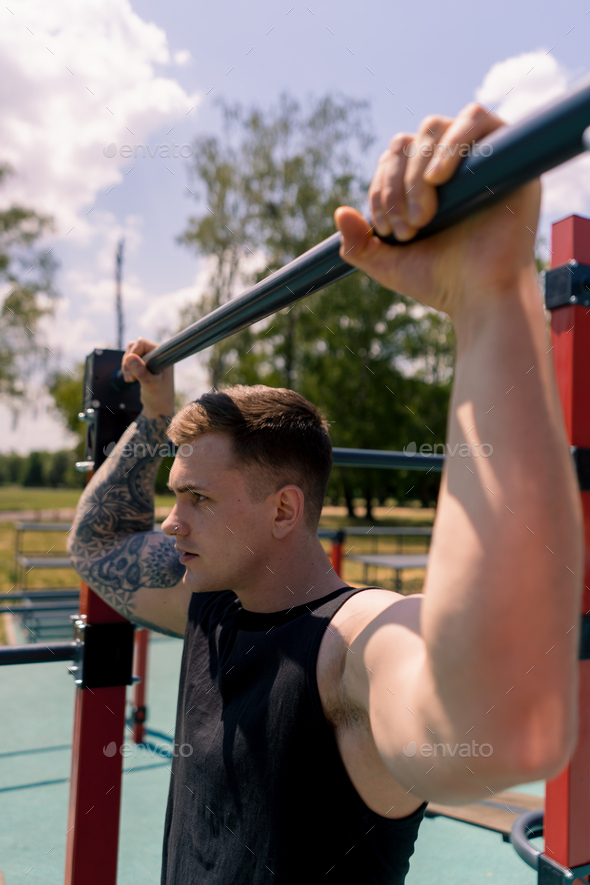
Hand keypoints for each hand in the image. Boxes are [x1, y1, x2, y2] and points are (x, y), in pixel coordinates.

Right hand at [122, 337, 174, 418]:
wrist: (158, 407)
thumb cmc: (159, 397)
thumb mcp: (150, 385)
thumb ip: (141, 371)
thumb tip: (129, 357)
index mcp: (162, 355)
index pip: (142, 343)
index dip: (134, 353)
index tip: (134, 368)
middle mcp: (157, 354)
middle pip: (134, 346)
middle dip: (128, 361)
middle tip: (131, 377)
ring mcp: (150, 359)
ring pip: (131, 353)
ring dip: (126, 365)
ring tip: (130, 379)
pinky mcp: (145, 364)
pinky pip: (130, 360)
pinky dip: (127, 368)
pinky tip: (131, 378)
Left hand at [335, 103, 540, 318]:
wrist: (481, 295)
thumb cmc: (440, 281)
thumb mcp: (387, 264)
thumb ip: (359, 244)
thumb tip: (339, 212)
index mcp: (422, 186)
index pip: (391, 160)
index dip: (381, 188)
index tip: (387, 230)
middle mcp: (450, 167)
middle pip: (408, 142)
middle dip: (397, 185)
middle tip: (410, 227)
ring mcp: (477, 157)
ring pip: (434, 128)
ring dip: (416, 171)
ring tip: (423, 214)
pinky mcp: (507, 155)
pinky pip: (476, 117)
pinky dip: (452, 142)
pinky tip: (438, 178)